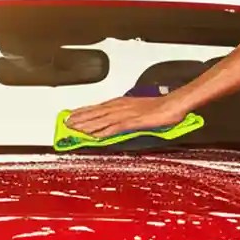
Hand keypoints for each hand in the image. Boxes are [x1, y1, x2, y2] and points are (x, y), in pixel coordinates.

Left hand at [66, 94, 189, 138]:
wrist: (173, 105)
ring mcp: (126, 114)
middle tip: (66, 123)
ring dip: (87, 125)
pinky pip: (114, 128)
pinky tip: (94, 136)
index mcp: (122, 103)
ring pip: (101, 119)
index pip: (98, 107)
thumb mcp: (140, 109)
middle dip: (80, 118)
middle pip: (96, 113)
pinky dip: (103, 132)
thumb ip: (128, 113)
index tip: (72, 115)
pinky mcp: (133, 122)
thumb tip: (119, 120)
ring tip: (74, 130)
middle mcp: (120, 107)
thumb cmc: (161, 106)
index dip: (83, 111)